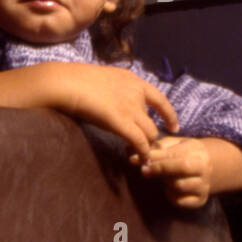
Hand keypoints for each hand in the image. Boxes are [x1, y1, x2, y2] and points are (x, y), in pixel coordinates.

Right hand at [42, 62, 179, 158]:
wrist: (67, 82)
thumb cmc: (76, 81)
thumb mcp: (104, 81)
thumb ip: (115, 92)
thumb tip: (114, 104)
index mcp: (132, 80)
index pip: (159, 98)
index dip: (168, 114)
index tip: (174, 126)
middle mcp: (136, 93)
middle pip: (153, 121)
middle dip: (150, 136)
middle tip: (143, 148)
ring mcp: (131, 108)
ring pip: (149, 133)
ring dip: (145, 146)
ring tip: (139, 155)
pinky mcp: (122, 122)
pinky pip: (140, 141)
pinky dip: (143, 153)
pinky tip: (143, 160)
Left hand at [129, 136, 212, 209]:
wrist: (211, 167)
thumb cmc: (185, 154)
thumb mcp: (174, 144)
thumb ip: (156, 147)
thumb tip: (130, 150)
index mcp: (197, 150)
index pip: (174, 153)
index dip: (154, 157)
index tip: (135, 159)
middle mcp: (203, 167)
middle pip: (182, 167)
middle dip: (160, 168)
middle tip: (144, 170)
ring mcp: (204, 185)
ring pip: (179, 185)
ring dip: (165, 182)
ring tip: (162, 179)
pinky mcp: (200, 200)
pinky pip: (181, 201)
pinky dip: (171, 196)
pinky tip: (169, 190)